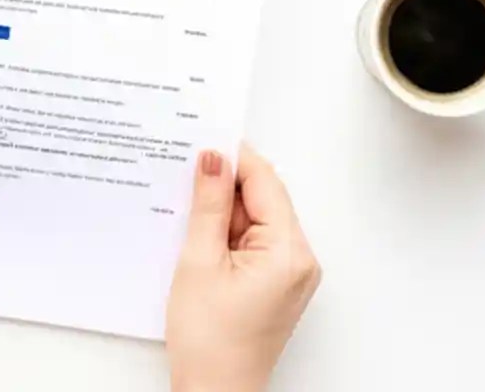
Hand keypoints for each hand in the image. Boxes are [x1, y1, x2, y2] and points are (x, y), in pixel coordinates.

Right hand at [166, 147, 321, 391]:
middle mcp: (300, 260)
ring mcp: (290, 273)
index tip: (205, 140)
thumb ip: (207, 205)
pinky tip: (199, 237)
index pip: (266, 183)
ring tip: (185, 214)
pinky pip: (254, 241)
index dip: (234, 158)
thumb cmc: (210, 343)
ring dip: (222, 211)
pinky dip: (227, 233)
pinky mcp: (276, 283)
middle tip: (184, 173)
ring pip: (256, 219)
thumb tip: (212, 160)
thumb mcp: (199, 261)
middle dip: (224, 185)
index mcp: (288, 252)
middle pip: (263, 199)